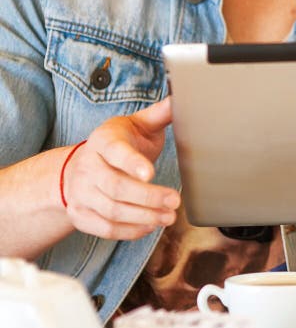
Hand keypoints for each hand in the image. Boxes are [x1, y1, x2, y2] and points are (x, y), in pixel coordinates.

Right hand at [61, 98, 179, 240]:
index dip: (132, 163)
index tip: (151, 173)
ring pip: (111, 210)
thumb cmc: (119, 141)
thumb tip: (182, 97)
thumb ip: (160, 113)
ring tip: (169, 216)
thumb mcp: (137, 123)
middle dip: (148, 197)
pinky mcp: (80, 214)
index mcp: (103, 140)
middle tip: (175, 201)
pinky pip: (105, 228)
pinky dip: (129, 231)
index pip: (116, 152)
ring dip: (143, 217)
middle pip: (116, 187)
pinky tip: (151, 226)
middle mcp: (87, 167)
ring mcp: (80, 193)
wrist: (81, 165)